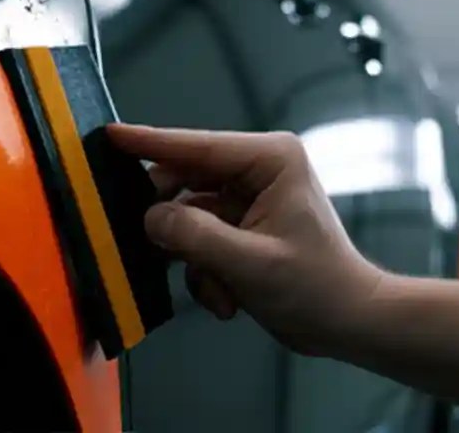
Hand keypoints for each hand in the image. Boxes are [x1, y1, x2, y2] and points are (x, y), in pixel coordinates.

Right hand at [108, 124, 385, 356]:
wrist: (348, 323)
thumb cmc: (316, 288)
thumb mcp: (250, 264)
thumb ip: (195, 237)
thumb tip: (150, 217)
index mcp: (269, 159)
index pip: (197, 146)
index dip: (149, 142)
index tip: (109, 135)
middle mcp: (257, 170)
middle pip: (185, 180)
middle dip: (175, 225)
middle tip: (155, 249)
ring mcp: (247, 198)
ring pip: (187, 216)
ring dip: (194, 259)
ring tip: (219, 290)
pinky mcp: (240, 226)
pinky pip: (198, 240)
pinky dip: (205, 273)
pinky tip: (229, 299)